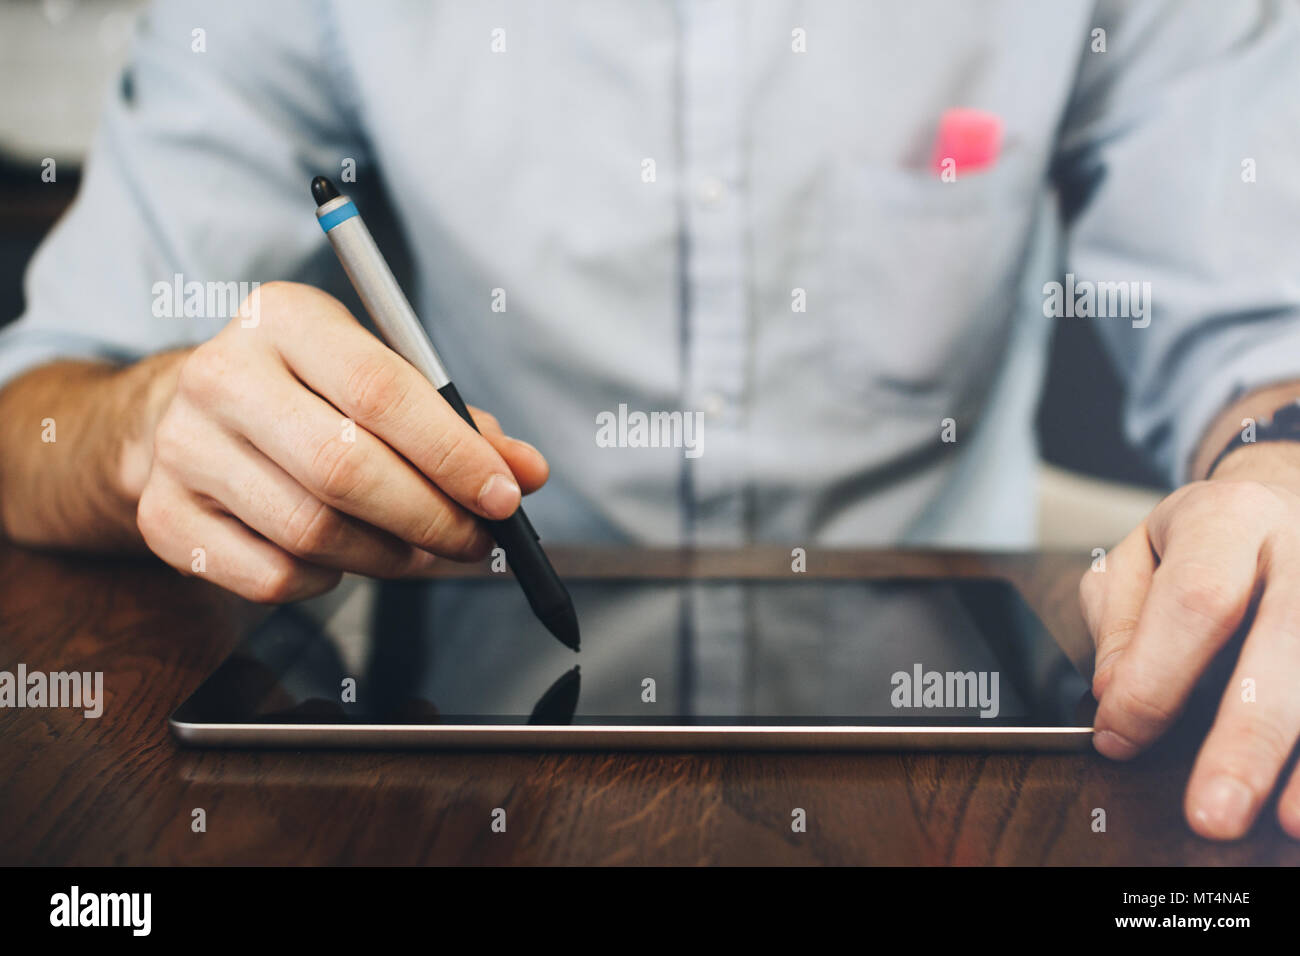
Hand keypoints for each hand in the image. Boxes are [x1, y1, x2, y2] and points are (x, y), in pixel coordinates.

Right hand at [131, 281, 547, 602]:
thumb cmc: (303, 393)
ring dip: (387, 556)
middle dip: (430, 518)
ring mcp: (183, 449)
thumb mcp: (374, 375)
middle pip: (345, 470)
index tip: (504, 496)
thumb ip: (455, 422)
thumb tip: (526, 472)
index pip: (381, 391)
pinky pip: (272, 576)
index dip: (453, 454)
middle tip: (475, 540)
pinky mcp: (163, 518)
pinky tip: (341, 556)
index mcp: (284, 318)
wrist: (175, 415)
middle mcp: (221, 375)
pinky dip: (327, 580)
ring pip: (312, 532)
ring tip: (416, 549)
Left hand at [1079, 442, 1299, 839]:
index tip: (1119, 738)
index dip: (1157, 677)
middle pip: (1287, 641)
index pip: (1195, 600)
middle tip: (1212, 812)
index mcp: (1228, 519)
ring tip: (1288, 824)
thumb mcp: (1139, 555)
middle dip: (1249, 736)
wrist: (1290, 497)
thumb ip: (1118, 620)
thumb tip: (1115, 694)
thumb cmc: (1207, 540)